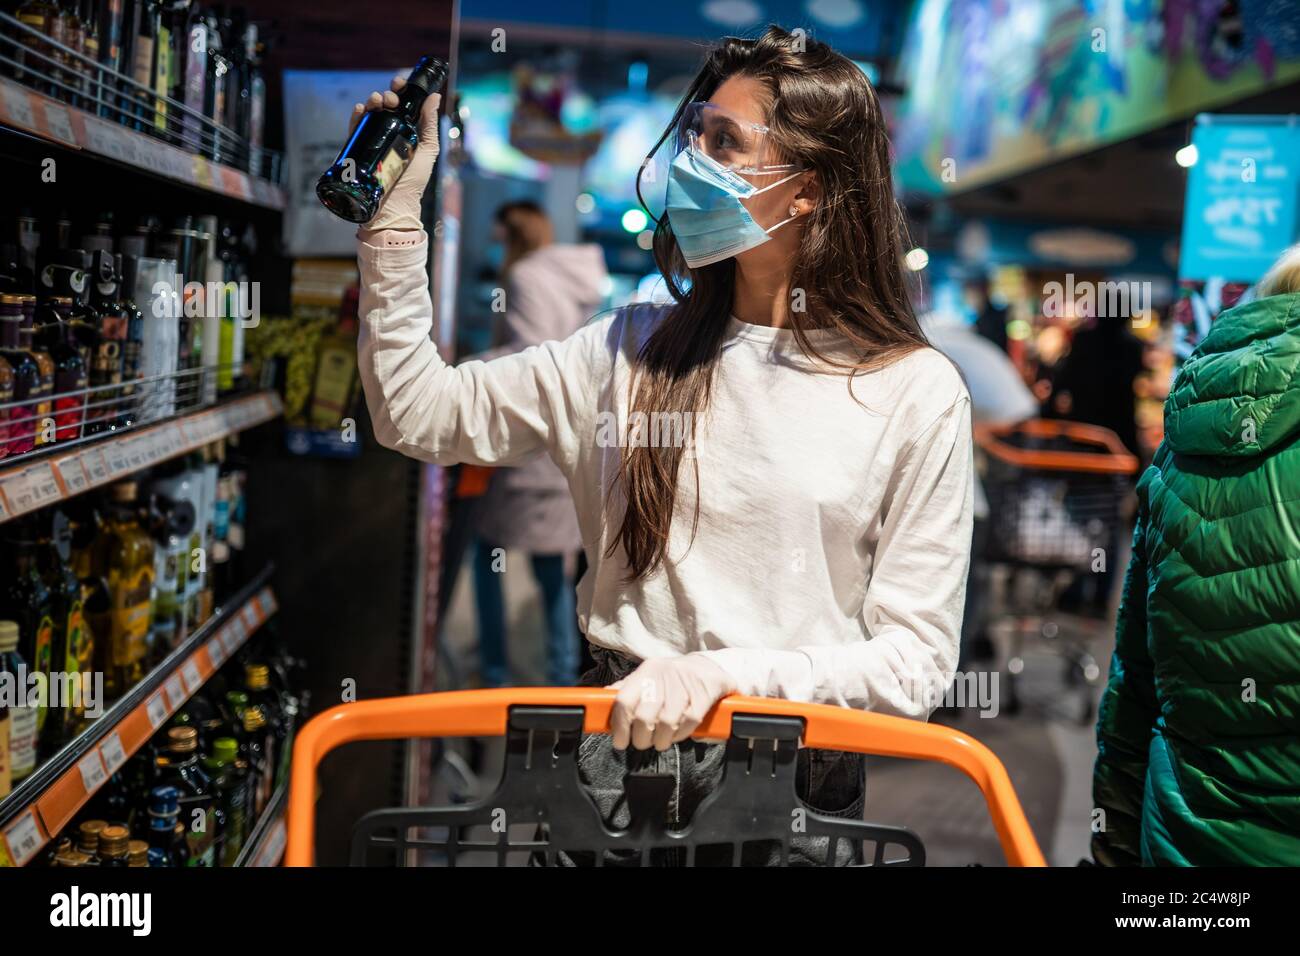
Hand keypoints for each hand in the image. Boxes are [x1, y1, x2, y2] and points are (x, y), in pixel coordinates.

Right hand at [350, 73, 441, 232]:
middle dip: (387, 95)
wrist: (395, 206)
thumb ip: (429, 125)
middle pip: (384, 105)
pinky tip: (360, 110)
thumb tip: (435, 96)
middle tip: (391, 99)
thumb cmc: (413, 182)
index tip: (401, 83)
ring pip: (369, 113)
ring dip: (372, 102)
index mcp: (405, 130)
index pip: (401, 104)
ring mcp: (372, 141)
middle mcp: (388, 133)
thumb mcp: (427, 150)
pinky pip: (354, 129)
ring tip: (377, 102)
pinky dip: (356, 116)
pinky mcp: (358, 150)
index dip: (400, 90)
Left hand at [609, 655, 737, 751]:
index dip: (619, 726)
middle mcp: (663, 676)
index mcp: (646, 672)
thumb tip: (603, 701)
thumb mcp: (648, 677)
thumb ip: (626, 690)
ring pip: (666, 723)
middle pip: (644, 717)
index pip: (624, 700)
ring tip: (660, 741)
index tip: (619, 741)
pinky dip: (680, 735)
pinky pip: (688, 723)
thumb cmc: (672, 677)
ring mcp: (684, 686)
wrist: (708, 668)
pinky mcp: (703, 696)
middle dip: (641, 738)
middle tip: (642, 742)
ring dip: (661, 740)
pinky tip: (676, 734)